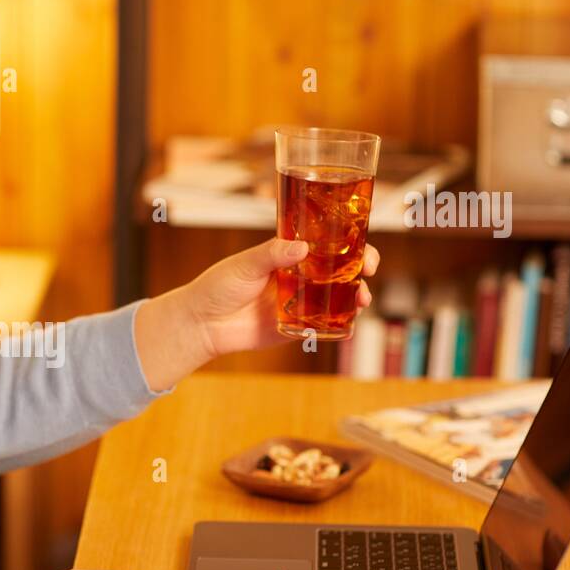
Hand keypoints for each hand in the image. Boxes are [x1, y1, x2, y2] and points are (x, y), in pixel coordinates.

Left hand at [133, 237, 379, 390]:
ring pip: (337, 298)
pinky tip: (349, 326)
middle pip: (339, 269)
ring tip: (361, 299)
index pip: (325, 243)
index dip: (349, 242)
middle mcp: (299, 277)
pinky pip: (323, 327)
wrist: (202, 323)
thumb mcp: (244, 265)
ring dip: (355, 297)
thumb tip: (302, 247)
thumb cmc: (217, 287)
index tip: (362, 244)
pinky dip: (340, 327)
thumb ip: (272, 255)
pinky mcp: (295, 327)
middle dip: (360, 269)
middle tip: (368, 270)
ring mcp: (299, 303)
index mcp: (287, 255)